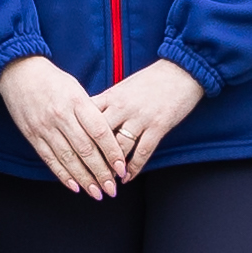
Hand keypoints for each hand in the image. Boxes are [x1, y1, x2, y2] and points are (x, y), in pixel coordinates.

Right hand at [0, 58, 121, 197]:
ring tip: (96, 193)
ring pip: (68, 159)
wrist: (18, 72)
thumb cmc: (53, 80)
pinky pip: (49, 159)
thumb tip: (109, 138)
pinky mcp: (32, 135)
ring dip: (84, 179)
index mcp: (77, 102)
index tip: (122, 168)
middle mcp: (61, 116)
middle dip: (100, 172)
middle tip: (112, 189)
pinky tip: (75, 187)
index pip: (99, 132)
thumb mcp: (76, 89)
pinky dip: (63, 175)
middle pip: (85, 150)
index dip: (112, 152)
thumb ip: (91, 112)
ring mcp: (45, 127)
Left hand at [87, 58, 208, 184]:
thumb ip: (105, 104)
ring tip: (106, 181)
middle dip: (92, 159)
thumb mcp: (122, 88)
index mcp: (111, 96)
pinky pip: (143, 151)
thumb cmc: (150, 80)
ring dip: (111, 168)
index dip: (77, 139)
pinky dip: (134, 168)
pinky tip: (127, 177)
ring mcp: (140, 117)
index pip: (86, 120)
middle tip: (86, 175)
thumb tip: (87, 121)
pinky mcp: (158, 126)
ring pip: (119, 148)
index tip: (71, 155)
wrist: (181, 71)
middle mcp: (122, 107)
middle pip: (99, 137)